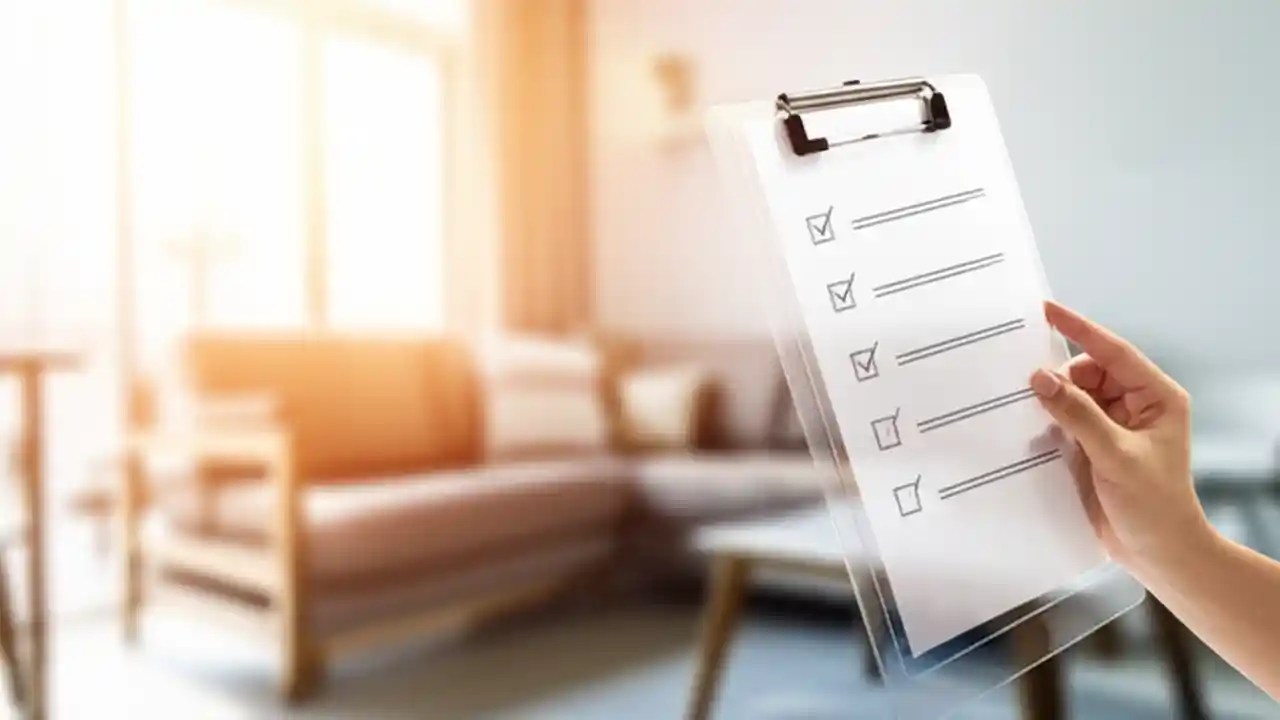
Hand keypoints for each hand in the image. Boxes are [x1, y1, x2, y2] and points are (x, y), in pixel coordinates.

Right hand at [1029, 301, 1210, 576]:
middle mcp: (1136, 405)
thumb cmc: (1153, 505)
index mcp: (1156, 397)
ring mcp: (1114, 426)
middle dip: (1061, 377)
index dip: (1080, 329)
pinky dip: (1048, 420)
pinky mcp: (1094, 447)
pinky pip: (1066, 420)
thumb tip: (1041, 378)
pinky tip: (1029, 425)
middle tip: (1029, 387)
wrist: (1158, 553)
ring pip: (1074, 395)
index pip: (1114, 352)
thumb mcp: (1115, 455)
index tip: (1047, 310)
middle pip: (1089, 372)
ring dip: (1052, 400)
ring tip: (1024, 406)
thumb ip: (1078, 414)